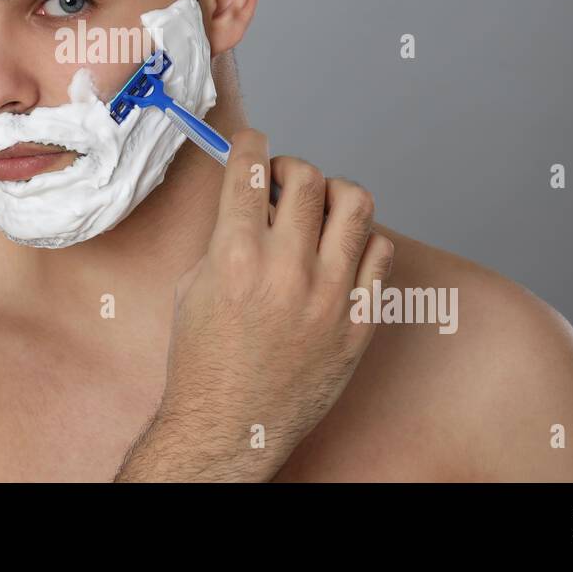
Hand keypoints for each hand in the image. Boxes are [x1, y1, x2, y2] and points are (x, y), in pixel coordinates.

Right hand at [152, 127, 393, 478]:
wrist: (230, 427)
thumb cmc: (203, 361)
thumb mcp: (193, 286)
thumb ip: (225, 236)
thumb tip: (252, 197)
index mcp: (235, 257)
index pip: (250, 169)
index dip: (250, 146)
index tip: (253, 146)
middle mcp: (286, 271)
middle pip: (307, 177)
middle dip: (291, 168)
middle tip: (284, 182)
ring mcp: (329, 297)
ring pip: (356, 204)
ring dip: (334, 194)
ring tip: (320, 209)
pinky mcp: (358, 322)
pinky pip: (379, 253)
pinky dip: (361, 241)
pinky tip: (340, 253)